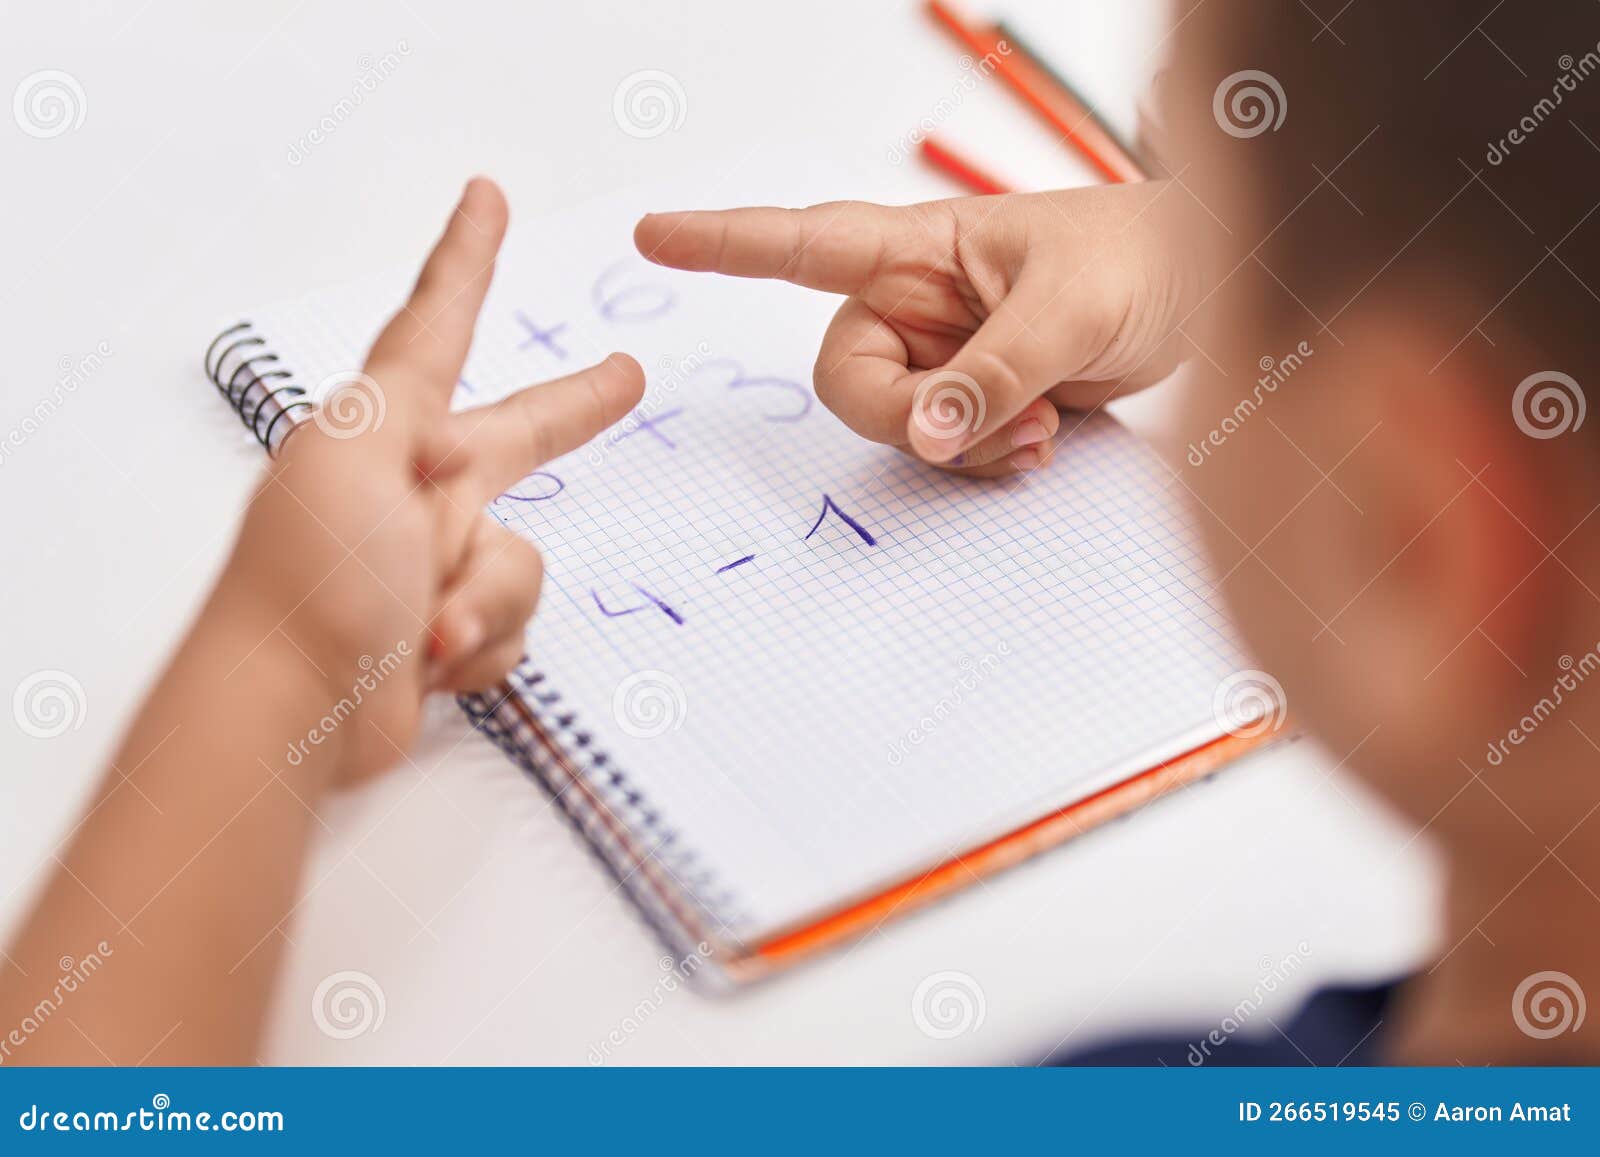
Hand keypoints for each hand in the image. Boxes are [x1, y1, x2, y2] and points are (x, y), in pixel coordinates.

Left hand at [219, 177, 643, 782]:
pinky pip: (514, 625)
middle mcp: (412, 490)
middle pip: (519, 436)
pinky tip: (433, 665)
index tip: (486, 198)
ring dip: (491, 598)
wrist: (289, 714)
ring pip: (525, 560)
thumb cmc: (306, 581)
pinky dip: (486, 648)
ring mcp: (430, 565)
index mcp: (384, 432)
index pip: (436, 328)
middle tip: (627, 378)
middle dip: (576, 412)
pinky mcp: (445, 634)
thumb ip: (402, 407)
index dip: (468, 261)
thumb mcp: (350, 457)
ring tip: (433, 628)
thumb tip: (453, 432)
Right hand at [634, 181, 1192, 474]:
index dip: (725, 242)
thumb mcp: (1073, 306)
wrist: (1216, 293)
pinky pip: (949, 451)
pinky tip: (1041, 437)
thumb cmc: (1150, 258)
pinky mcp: (983, 400)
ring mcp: (950, 357)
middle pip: (848, 380)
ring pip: (902, 429)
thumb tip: (931, 430)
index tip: (655, 236)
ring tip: (1041, 419)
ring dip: (966, 445)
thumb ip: (994, 370)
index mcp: (924, 250)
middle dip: (906, 418)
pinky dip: (988, 459)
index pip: (805, 242)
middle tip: (984, 421)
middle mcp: (922, 304)